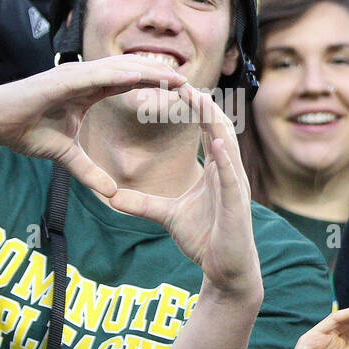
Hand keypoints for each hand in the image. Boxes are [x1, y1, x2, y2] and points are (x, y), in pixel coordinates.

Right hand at [0, 58, 182, 196]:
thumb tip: (110, 193)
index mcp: (88, 91)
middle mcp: (84, 78)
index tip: (181, 92)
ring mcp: (73, 76)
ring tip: (176, 76)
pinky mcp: (61, 80)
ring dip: (148, 71)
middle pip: (130, 72)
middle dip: (160, 76)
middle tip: (190, 82)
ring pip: (119, 69)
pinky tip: (142, 76)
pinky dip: (120, 75)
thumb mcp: (65, 155)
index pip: (130, 83)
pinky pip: (97, 76)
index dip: (155, 85)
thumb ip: (89, 171)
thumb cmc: (24, 130)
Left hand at [108, 86, 262, 303]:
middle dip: (201, 102)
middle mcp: (230, 172)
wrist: (225, 270)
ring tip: (198, 97)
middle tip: (180, 78)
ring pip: (227, 145)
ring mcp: (236, 187)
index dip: (192, 106)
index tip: (173, 85)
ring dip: (213, 120)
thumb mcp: (167, 216)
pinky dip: (225, 158)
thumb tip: (112, 197)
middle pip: (217, 127)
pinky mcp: (236, 205)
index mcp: (217, 170)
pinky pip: (231, 176)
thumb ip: (143, 204)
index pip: (206, 129)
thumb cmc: (206, 241)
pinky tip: (216, 141)